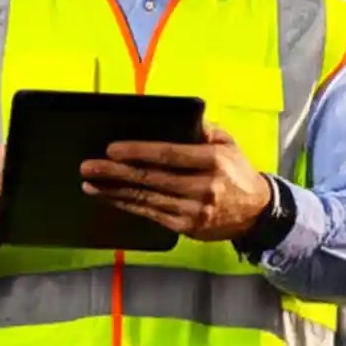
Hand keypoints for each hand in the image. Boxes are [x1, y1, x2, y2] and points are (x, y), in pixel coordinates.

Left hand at [79, 124, 269, 241]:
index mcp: (212, 161)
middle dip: (115, 173)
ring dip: (114, 192)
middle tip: (88, 167)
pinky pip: (151, 215)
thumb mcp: (227, 142)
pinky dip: (128, 206)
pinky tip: (110, 198)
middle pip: (151, 179)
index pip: (168, 155)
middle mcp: (203, 187)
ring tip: (89, 183)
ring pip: (146, 199)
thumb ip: (202, 129)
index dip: (138, 152)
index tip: (112, 149)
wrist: (257, 212)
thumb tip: (178, 117)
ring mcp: (194, 211)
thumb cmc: (237, 171)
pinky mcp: (187, 228)